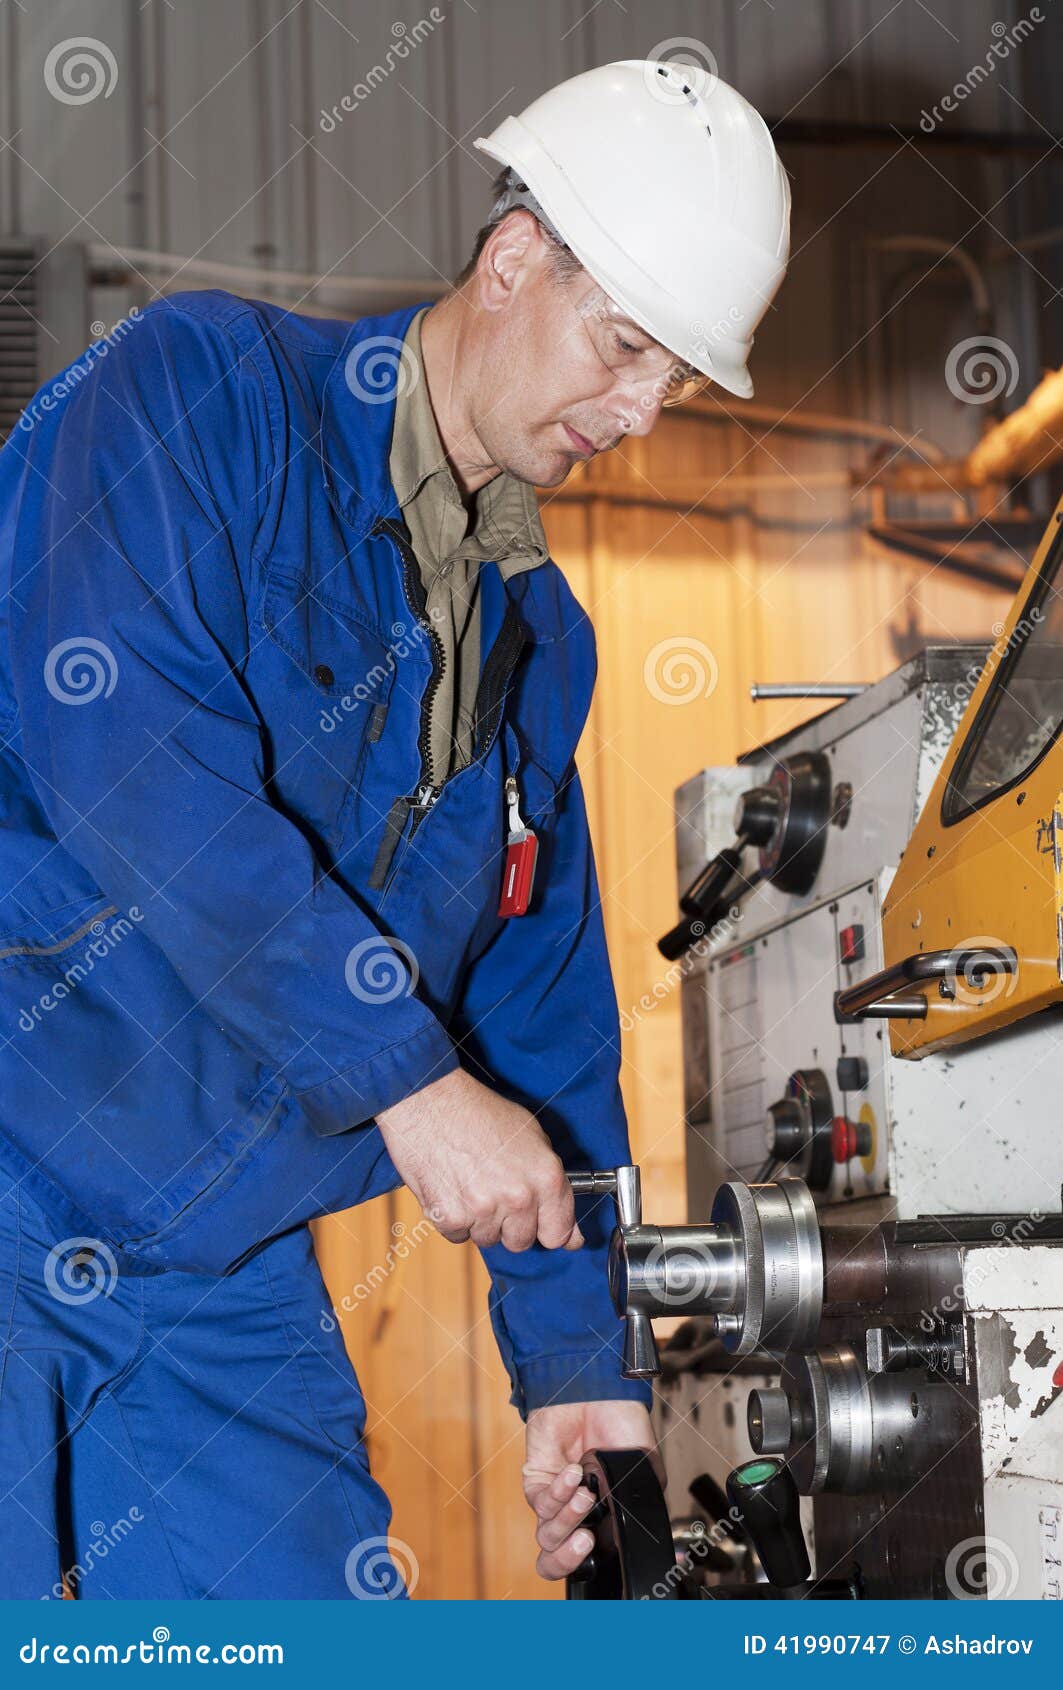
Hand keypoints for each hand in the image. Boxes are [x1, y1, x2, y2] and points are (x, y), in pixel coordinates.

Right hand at [376, 1067, 582, 1252]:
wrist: (431, 1101)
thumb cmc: (481, 1113)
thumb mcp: (533, 1137)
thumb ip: (555, 1188)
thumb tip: (572, 1236)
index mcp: (546, 1177)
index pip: (559, 1233)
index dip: (549, 1230)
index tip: (543, 1228)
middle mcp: (519, 1198)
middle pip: (520, 1241)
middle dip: (510, 1224)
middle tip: (495, 1191)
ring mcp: (484, 1210)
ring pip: (488, 1239)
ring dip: (480, 1221)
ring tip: (470, 1183)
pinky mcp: (450, 1217)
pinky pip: (458, 1236)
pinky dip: (454, 1219)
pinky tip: (451, 1188)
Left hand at [522, 1399, 661, 1580]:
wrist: (602, 1393)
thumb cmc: (622, 1426)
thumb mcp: (643, 1471)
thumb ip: (638, 1505)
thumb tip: (628, 1538)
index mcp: (601, 1519)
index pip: (588, 1560)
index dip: (593, 1567)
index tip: (607, 1555)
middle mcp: (576, 1514)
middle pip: (557, 1560)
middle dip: (569, 1558)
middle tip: (587, 1541)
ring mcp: (554, 1499)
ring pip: (547, 1535)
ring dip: (569, 1517)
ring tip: (587, 1494)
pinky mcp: (536, 1479)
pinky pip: (539, 1503)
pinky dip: (559, 1492)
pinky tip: (575, 1472)